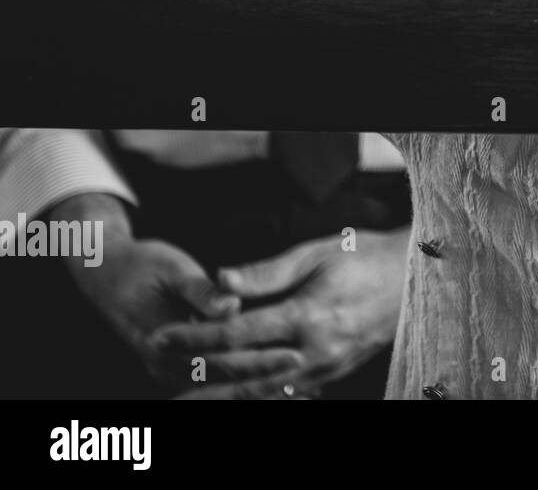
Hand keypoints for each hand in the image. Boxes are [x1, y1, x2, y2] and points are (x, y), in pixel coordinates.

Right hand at [50, 194, 291, 388]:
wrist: (105, 274)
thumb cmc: (143, 265)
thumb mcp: (173, 269)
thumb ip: (202, 292)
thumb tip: (232, 306)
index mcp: (166, 341)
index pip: (222, 360)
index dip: (261, 360)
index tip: (296, 355)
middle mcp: (166, 364)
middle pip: (225, 382)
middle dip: (267, 383)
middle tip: (310, 382)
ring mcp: (169, 370)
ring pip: (219, 389)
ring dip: (256, 391)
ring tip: (302, 392)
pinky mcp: (177, 368)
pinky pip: (214, 384)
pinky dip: (242, 385)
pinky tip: (276, 385)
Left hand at [149, 227, 407, 397]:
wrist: (416, 280)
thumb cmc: (367, 257)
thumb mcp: (319, 252)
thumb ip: (268, 271)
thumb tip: (221, 280)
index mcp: (308, 315)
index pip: (237, 332)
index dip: (195, 337)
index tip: (162, 337)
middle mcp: (315, 350)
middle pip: (243, 372)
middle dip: (198, 375)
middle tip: (162, 376)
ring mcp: (326, 366)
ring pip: (262, 391)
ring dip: (223, 397)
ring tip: (188, 402)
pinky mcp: (334, 372)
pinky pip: (288, 393)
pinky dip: (257, 398)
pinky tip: (236, 398)